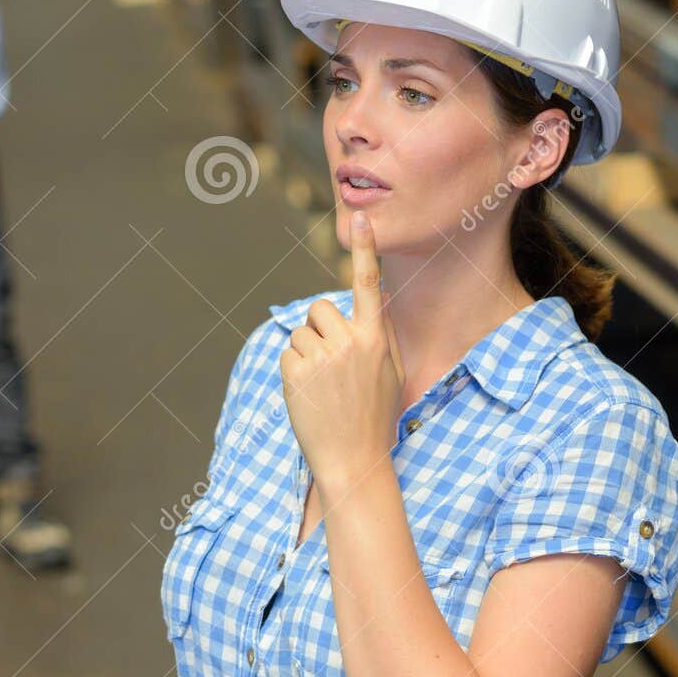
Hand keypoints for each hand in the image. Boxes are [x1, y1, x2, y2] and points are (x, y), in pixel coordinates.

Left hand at [280, 211, 403, 479]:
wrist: (353, 459)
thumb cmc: (374, 416)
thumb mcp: (390, 373)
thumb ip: (383, 333)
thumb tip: (377, 298)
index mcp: (376, 339)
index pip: (369, 285)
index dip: (365, 249)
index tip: (361, 217)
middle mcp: (349, 342)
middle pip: (319, 308)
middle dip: (319, 328)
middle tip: (330, 364)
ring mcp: (321, 357)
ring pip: (300, 332)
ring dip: (306, 353)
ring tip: (322, 386)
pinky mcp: (294, 371)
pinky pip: (287, 353)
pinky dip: (292, 370)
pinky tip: (308, 394)